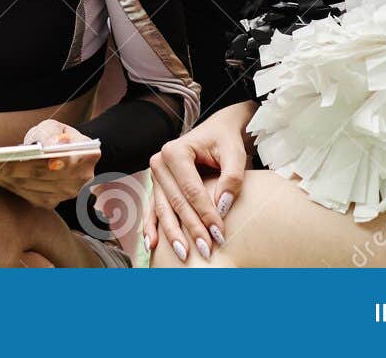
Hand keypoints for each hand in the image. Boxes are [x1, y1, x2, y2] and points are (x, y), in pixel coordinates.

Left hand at [0, 120, 96, 208]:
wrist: (69, 153)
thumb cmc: (58, 135)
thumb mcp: (56, 126)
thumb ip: (52, 133)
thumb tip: (52, 145)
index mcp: (86, 157)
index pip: (57, 161)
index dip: (30, 161)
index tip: (5, 159)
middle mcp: (78, 181)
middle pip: (37, 176)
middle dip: (6, 169)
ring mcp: (64, 195)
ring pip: (27, 186)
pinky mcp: (49, 202)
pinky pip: (22, 193)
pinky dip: (2, 183)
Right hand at [145, 101, 254, 262]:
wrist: (215, 130)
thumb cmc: (225, 141)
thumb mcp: (234, 153)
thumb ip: (231, 178)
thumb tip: (221, 207)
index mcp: (175, 151)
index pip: (192, 189)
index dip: (205, 213)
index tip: (219, 234)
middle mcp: (159, 162)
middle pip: (176, 202)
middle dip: (191, 229)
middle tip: (206, 251)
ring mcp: (155, 175)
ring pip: (163, 209)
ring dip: (172, 234)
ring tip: (184, 254)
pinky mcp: (157, 186)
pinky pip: (153, 209)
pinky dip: (151, 227)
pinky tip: (151, 244)